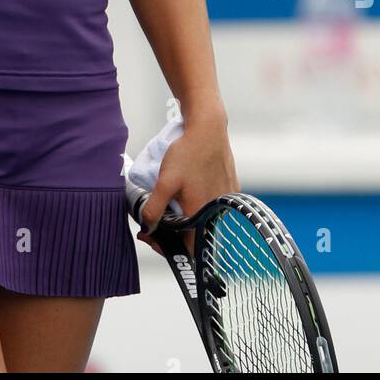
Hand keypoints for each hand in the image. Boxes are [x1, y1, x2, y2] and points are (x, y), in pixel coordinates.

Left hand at [137, 114, 239, 260]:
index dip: (167, 247)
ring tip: (170, 205)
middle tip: (155, 220)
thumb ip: (155, 209)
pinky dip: (198, 205)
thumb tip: (148, 228)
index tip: (151, 235)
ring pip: (203, 221)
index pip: (186, 250)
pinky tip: (187, 193)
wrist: (209, 129)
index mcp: (201, 217)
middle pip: (194, 236)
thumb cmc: (187, 154)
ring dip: (186, 218)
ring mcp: (225, 203)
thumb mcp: (165, 181)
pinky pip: (212, 207)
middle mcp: (216, 214)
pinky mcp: (231, 192)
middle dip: (173, 232)